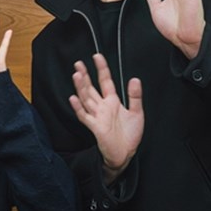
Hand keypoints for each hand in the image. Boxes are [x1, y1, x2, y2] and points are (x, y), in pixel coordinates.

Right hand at [69, 54, 143, 182]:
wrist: (125, 153)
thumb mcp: (137, 112)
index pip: (105, 81)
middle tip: (78, 63)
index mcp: (112, 102)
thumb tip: (135, 79)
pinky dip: (79, 108)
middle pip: (91, 88)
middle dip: (85, 75)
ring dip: (81, 87)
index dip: (102, 69)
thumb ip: (135, 96)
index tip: (97, 57)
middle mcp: (102, 107)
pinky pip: (85, 116)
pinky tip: (73, 99)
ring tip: (76, 75)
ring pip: (86, 99)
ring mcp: (97, 116)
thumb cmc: (129, 135)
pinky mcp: (95, 127)